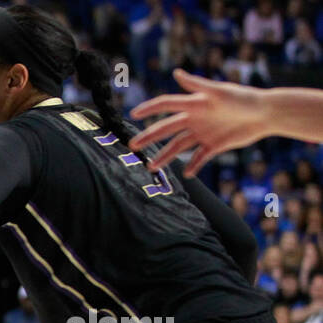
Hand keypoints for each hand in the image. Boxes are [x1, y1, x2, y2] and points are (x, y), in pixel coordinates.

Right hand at [128, 69, 270, 176]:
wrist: (265, 114)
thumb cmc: (244, 98)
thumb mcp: (220, 92)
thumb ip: (198, 85)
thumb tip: (177, 73)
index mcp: (194, 104)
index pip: (167, 105)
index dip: (150, 108)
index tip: (133, 114)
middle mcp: (194, 119)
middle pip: (167, 129)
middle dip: (149, 137)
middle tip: (133, 146)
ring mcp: (202, 133)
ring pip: (178, 146)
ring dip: (165, 156)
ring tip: (152, 167)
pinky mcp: (213, 146)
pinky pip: (199, 158)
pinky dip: (193, 166)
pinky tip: (187, 174)